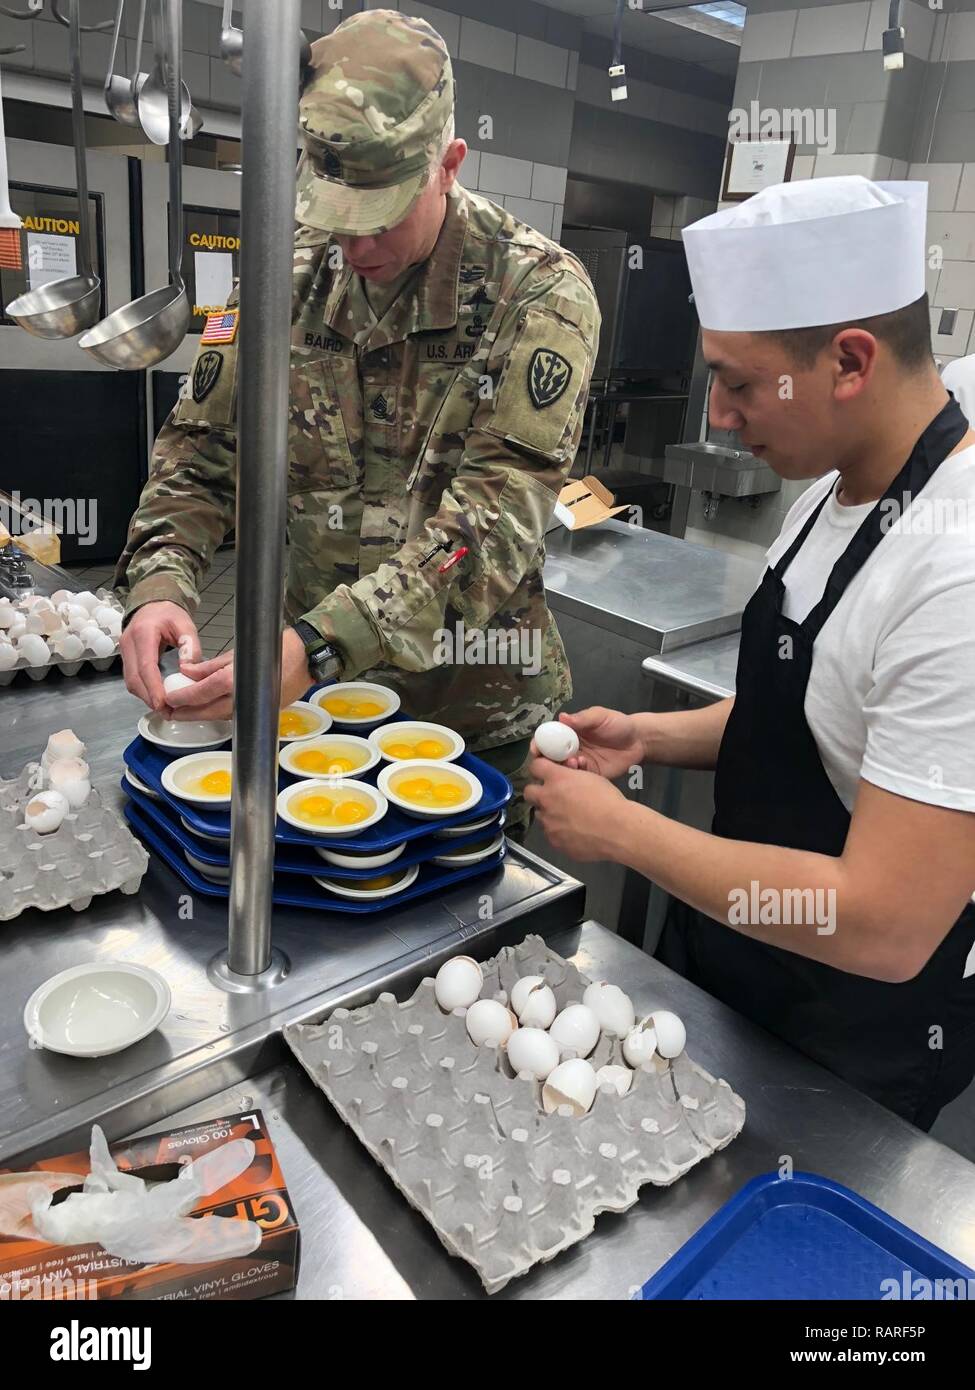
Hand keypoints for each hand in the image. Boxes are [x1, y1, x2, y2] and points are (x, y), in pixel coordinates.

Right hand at [120, 601, 201, 712]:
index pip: (146, 666)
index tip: (163, 704)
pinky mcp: (126, 657)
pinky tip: (156, 697)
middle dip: (149, 697)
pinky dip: (143, 690)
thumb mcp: (185, 624)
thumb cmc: (169, 614)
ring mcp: (124, 651)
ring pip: (130, 681)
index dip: (153, 687)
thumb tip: (187, 669)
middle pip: (134, 678)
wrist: (152, 604)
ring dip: (145, 696)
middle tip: (166, 712)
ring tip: (164, 708)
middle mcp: (128, 643)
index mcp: (143, 633)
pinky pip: (131, 678)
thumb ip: (189, 645)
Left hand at [166, 628, 312, 721]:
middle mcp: (243, 698)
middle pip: (208, 711)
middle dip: (187, 713)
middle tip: (169, 712)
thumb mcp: (237, 652)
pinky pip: (234, 715)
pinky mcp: (262, 712)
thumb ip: (210, 666)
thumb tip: (187, 672)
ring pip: (220, 716)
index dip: (183, 697)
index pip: (201, 693)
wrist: (307, 657)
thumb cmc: (275, 647)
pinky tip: (209, 708)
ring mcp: (255, 708)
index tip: (168, 699)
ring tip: (184, 710)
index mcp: (235, 680)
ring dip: (202, 714)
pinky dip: (218, 712)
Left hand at [524, 757, 627, 861]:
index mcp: (557, 779)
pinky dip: (559, 831)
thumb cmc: (609, 801)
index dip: (540, 769)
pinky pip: (550, 833)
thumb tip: (566, 778)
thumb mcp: (592, 779)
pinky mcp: (554, 841)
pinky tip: (575, 832)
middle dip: (538, 792)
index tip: (546, 773)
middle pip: (529, 792)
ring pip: (540, 814)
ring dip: (549, 813)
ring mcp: (548, 822)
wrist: (618, 830)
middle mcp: (547, 799)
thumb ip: (573, 777)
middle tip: (553, 796)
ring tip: (569, 817)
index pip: (535, 767)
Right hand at [539, 707, 644, 781]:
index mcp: (569, 733)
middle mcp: (570, 748)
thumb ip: (582, 718)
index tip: (536, 749)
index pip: (548, 738)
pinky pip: (576, 778)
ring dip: (562, 768)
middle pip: (550, 757)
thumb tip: (561, 717)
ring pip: (561, 769)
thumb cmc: (618, 724)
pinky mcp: (588, 775)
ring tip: (574, 762)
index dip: (539, 743)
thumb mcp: (600, 716)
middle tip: (553, 761)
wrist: (638, 741)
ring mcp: (578, 763)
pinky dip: (575, 774)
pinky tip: (583, 767)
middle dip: (547, 760)